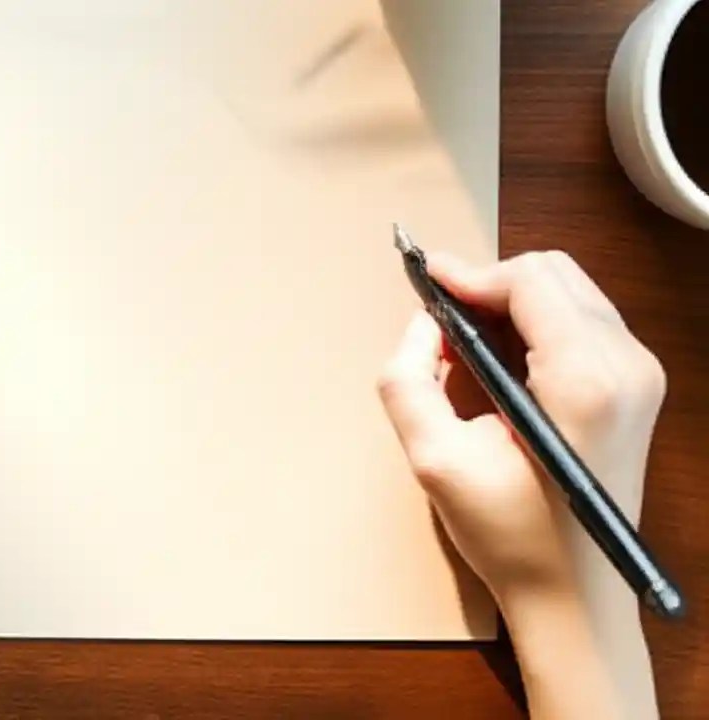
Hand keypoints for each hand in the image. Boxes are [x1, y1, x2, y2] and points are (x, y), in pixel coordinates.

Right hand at [377, 250, 662, 718]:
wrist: (575, 593)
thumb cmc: (509, 535)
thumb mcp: (434, 459)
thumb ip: (408, 380)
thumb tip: (420, 325)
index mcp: (585, 379)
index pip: (530, 281)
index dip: (471, 274)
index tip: (426, 282)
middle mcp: (627, 365)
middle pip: (555, 274)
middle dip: (492, 282)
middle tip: (441, 314)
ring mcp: (641, 374)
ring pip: (572, 291)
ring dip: (514, 300)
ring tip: (465, 336)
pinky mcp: (638, 387)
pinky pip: (585, 321)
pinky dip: (538, 321)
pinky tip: (501, 356)